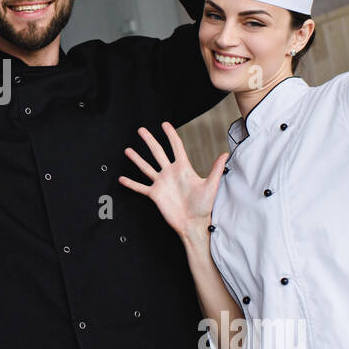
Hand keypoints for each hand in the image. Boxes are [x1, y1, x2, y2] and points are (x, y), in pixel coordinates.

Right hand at [119, 123, 227, 238]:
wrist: (194, 223)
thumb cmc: (204, 206)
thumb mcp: (211, 186)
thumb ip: (216, 169)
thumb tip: (226, 154)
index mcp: (183, 168)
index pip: (176, 147)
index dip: (170, 134)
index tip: (165, 124)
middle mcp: (170, 173)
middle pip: (157, 152)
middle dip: (149, 141)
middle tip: (141, 130)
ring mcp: (161, 183)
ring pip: (146, 167)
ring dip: (137, 159)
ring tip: (127, 150)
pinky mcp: (155, 194)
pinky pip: (140, 187)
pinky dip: (131, 183)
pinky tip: (122, 178)